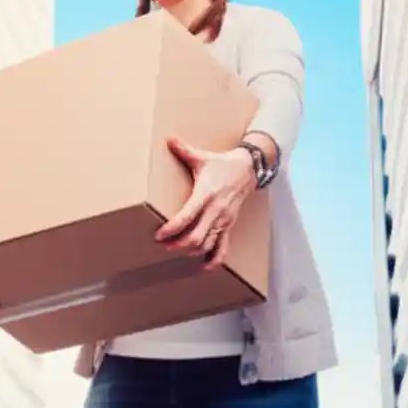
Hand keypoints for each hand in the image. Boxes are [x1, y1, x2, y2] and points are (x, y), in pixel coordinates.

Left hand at [154, 136, 256, 268]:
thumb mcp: (202, 157)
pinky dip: (214, 260)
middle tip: (163, 246)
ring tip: (175, 252)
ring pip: (208, 244)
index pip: (187, 217)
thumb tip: (168, 140)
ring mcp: (224, 220)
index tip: (159, 234)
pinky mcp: (229, 225)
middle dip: (178, 244)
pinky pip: (223, 247)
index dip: (172, 229)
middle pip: (197, 237)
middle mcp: (216, 211)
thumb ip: (183, 150)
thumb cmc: (222, 163)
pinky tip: (203, 268)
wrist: (249, 169)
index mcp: (206, 195)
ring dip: (191, 251)